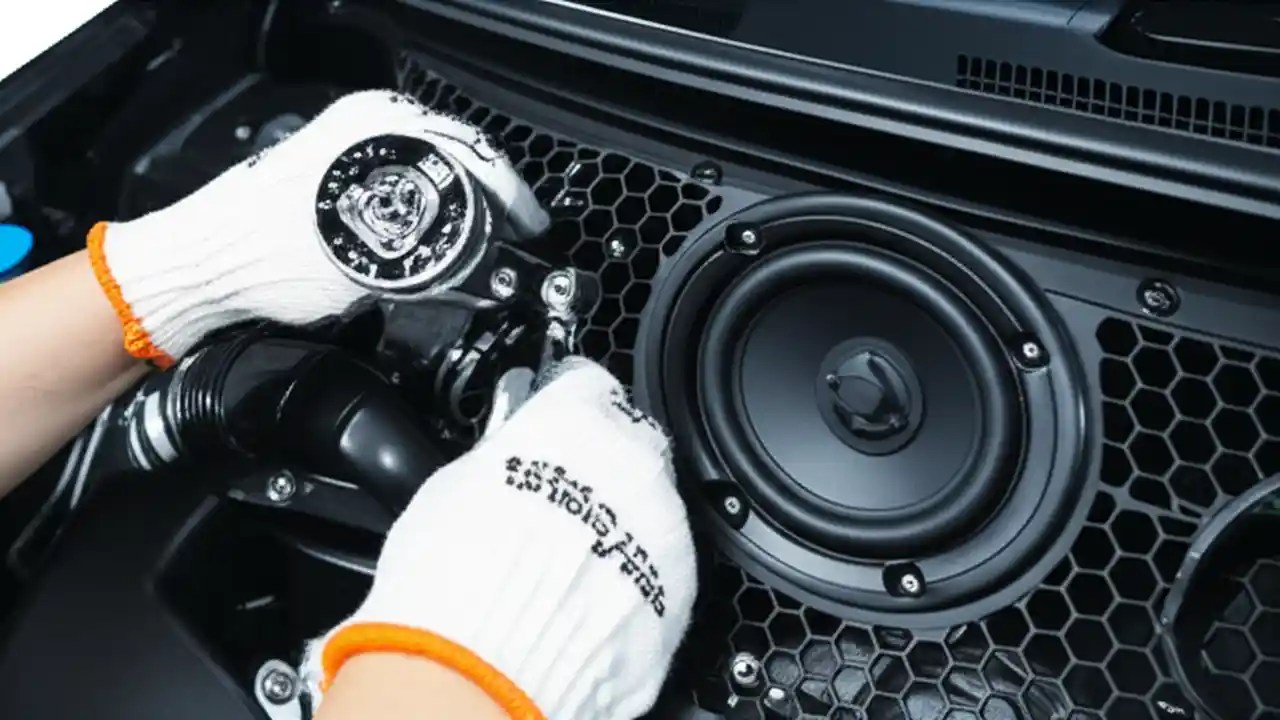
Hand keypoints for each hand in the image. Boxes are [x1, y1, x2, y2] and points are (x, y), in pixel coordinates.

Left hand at [89, 89, 548, 367]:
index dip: (514, 201)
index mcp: (379, 130)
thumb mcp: (370, 270)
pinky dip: (425, 202)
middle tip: (513, 240)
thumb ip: (436, 269)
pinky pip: (399, 173)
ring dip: (460, 202)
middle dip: (492, 201)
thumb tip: (481, 280)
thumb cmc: (264, 258)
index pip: (475, 156)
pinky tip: (433, 233)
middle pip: (458, 156)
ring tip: (481, 241)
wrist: (200, 265)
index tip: (530, 232)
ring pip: (430, 165)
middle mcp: (364, 123)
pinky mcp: (331, 162)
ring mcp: (346, 139)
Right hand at [303, 358, 697, 719]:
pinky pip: (663, 572)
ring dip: (620, 526)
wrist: (475, 678)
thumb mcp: (454, 486)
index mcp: (576, 420)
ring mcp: (664, 532)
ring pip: (652, 510)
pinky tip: (584, 605)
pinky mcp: (680, 595)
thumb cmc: (450, 586)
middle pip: (629, 445)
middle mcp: (633, 465)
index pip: (588, 382)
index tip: (558, 420)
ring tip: (561, 570)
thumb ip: (504, 453)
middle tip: (550, 509)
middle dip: (598, 469)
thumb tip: (509, 453)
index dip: (566, 404)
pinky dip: (634, 583)